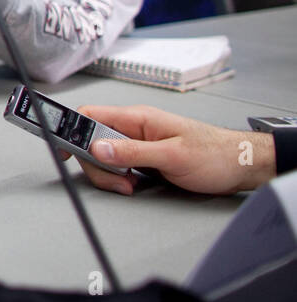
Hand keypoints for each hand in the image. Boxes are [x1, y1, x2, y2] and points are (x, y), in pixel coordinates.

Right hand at [64, 105, 276, 195]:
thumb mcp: (172, 156)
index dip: (69, 129)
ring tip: (131, 186)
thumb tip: (97, 148)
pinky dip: (119, 179)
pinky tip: (134, 184)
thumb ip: (132, 152)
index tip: (60, 147)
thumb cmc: (215, 155)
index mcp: (137, 118)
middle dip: (97, 166)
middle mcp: (133, 128)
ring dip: (110, 176)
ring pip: (103, 157)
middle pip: (91, 142)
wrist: (241, 166)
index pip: (89, 114)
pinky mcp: (142, 158)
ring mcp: (137, 143)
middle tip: (117, 181)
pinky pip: (117, 166)